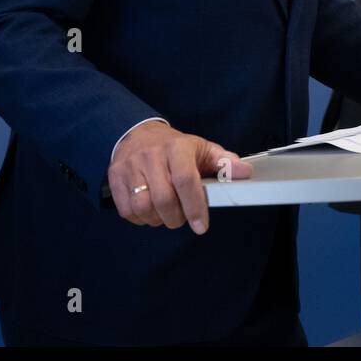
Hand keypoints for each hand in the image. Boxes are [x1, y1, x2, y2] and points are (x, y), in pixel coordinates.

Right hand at [108, 123, 251, 234]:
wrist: (139, 134)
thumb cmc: (175, 147)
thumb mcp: (202, 149)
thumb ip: (224, 162)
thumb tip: (245, 172)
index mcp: (177, 148)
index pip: (186, 180)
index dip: (194, 207)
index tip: (201, 225)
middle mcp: (152, 156)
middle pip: (163, 198)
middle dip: (176, 218)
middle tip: (182, 219)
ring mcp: (130, 166)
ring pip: (142, 206)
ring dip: (157, 220)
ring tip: (166, 215)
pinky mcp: (115, 176)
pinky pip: (126, 209)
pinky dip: (140, 219)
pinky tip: (150, 212)